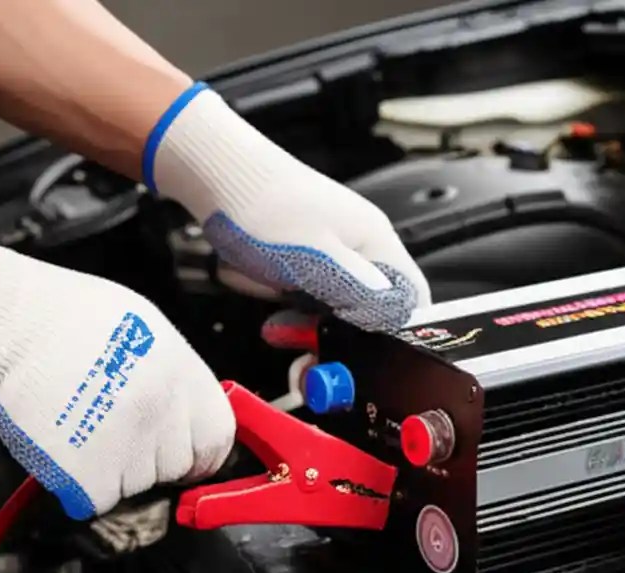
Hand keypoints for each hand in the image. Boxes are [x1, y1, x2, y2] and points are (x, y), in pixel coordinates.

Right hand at [0, 226, 235, 519]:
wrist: (8, 324)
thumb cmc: (65, 317)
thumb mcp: (146, 329)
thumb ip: (174, 377)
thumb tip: (186, 411)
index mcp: (181, 375)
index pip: (218, 437)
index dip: (201, 450)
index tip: (185, 454)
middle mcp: (161, 413)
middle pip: (176, 465)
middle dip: (151, 458)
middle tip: (114, 430)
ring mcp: (127, 446)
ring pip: (136, 484)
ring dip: (112, 469)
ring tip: (81, 426)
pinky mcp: (89, 474)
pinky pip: (96, 498)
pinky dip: (78, 485)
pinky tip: (63, 446)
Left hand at [145, 83, 430, 331]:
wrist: (213, 170)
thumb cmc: (264, 208)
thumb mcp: (316, 262)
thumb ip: (360, 293)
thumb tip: (396, 318)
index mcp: (375, 239)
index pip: (412, 294)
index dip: (396, 327)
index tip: (365, 349)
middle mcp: (359, 241)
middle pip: (368, 303)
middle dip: (335, 327)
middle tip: (305, 345)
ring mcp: (329, 244)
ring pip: (331, 300)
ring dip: (301, 313)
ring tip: (273, 312)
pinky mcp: (301, 248)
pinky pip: (302, 286)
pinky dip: (281, 295)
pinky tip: (259, 285)